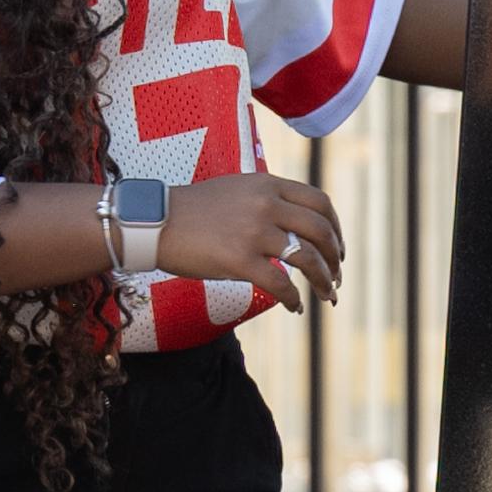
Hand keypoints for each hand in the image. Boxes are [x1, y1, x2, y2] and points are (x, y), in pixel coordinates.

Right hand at [166, 168, 349, 308]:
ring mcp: (253, 231)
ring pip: (307, 259)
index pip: (319, 202)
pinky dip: (294, 299)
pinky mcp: (238, 260)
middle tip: (337, 275)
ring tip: (327, 296)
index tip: (337, 247)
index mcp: (268, 185)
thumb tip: (295, 223)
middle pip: (320, 230)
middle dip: (335, 258)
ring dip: (325, 281)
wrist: (153, 222)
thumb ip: (267, 199)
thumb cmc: (193, 211)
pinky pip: (280, 284)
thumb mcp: (237, 189)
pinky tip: (296, 307)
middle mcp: (266, 204)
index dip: (336, 227)